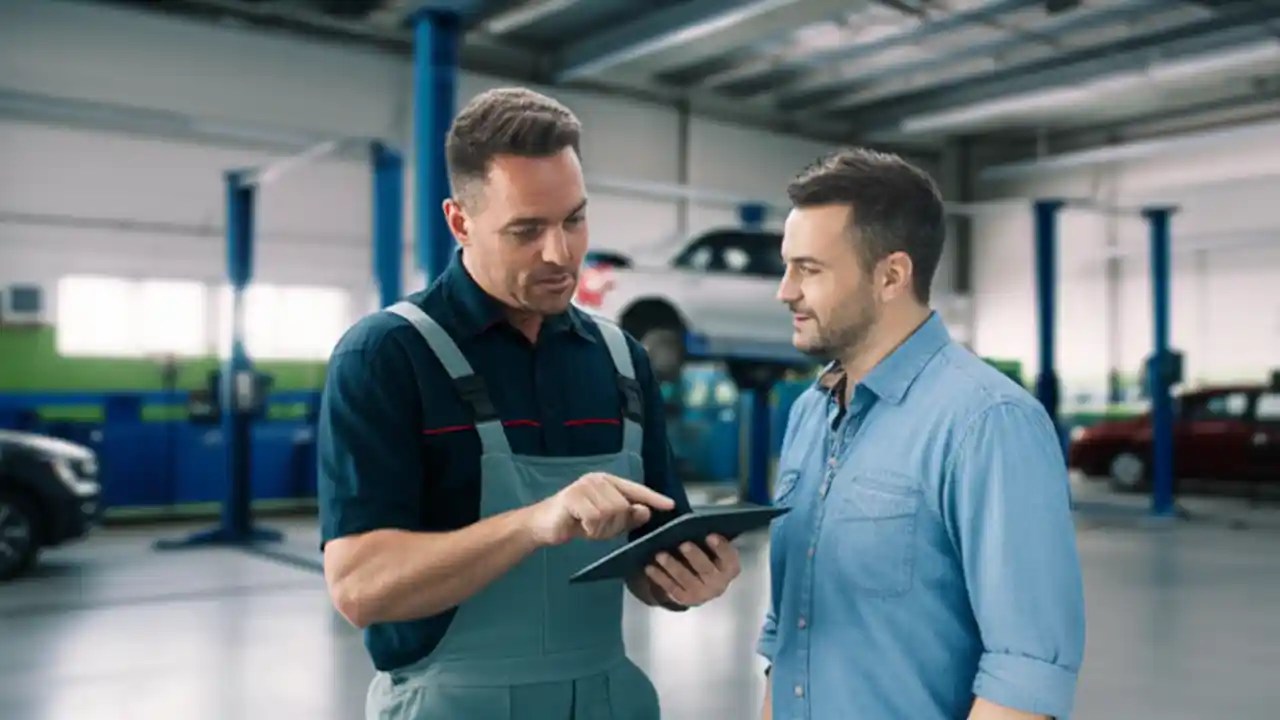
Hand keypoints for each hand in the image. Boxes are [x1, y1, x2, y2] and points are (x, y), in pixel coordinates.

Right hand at [526, 472, 674, 546]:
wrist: (543, 525)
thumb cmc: (576, 522)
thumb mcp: (606, 523)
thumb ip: (627, 518)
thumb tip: (646, 512)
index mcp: (608, 482)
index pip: (636, 489)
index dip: (654, 498)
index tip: (670, 506)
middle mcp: (598, 480)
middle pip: (624, 507)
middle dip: (615, 525)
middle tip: (597, 529)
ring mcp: (585, 486)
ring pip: (611, 513)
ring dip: (601, 529)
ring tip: (588, 528)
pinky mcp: (573, 496)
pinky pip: (595, 517)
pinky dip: (590, 529)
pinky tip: (580, 526)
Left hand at [644, 534, 740, 606]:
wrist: (700, 584)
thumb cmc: (706, 556)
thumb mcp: (712, 548)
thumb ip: (707, 537)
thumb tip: (693, 521)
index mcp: (730, 568)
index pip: (729, 557)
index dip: (721, 547)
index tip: (710, 535)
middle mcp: (719, 584)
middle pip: (706, 569)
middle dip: (694, 556)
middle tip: (682, 544)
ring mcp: (702, 594)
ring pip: (686, 579)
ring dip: (672, 566)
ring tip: (660, 554)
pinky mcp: (685, 600)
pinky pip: (671, 589)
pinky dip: (660, 578)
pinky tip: (650, 567)